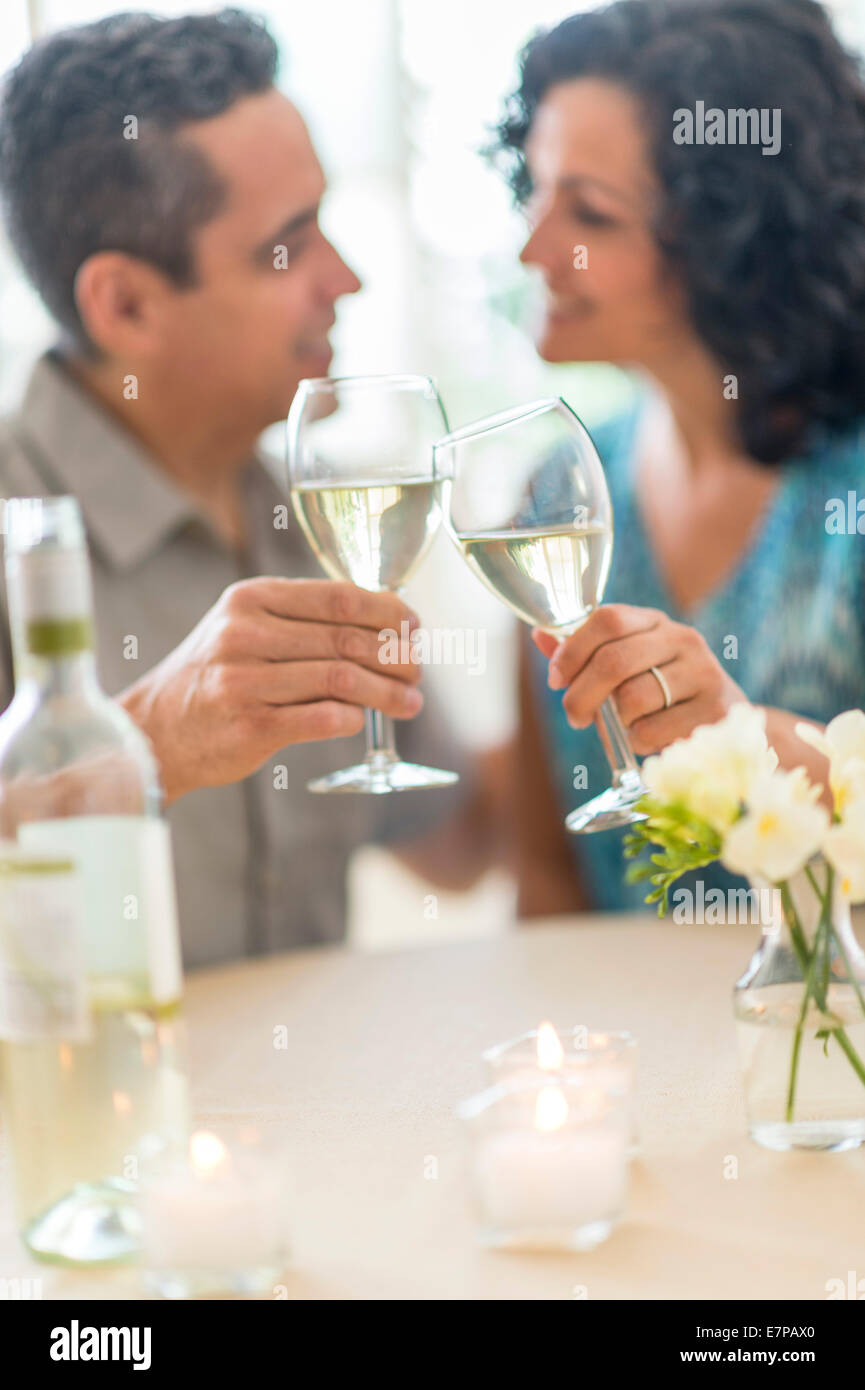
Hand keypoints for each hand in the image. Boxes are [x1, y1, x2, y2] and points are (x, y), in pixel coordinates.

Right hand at [120, 577, 423, 802]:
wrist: (155, 730)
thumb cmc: (214, 676)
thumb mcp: (244, 628)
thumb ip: (302, 620)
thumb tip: (386, 623)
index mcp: (250, 599)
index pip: (339, 598)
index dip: (388, 613)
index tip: (414, 629)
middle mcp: (244, 633)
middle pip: (347, 639)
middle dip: (396, 657)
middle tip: (417, 672)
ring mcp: (244, 680)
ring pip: (342, 679)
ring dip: (387, 693)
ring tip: (408, 703)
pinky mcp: (250, 726)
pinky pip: (323, 718)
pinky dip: (353, 719)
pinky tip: (363, 721)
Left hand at [531, 604, 745, 755]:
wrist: (731, 722)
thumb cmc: (665, 694)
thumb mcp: (629, 667)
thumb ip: (585, 654)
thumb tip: (538, 635)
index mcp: (655, 622)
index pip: (607, 618)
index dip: (572, 650)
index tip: (556, 679)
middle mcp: (682, 638)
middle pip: (614, 660)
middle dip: (581, 695)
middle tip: (575, 717)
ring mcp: (703, 672)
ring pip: (632, 698)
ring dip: (615, 722)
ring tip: (624, 726)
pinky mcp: (714, 710)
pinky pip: (652, 730)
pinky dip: (637, 742)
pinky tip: (648, 738)